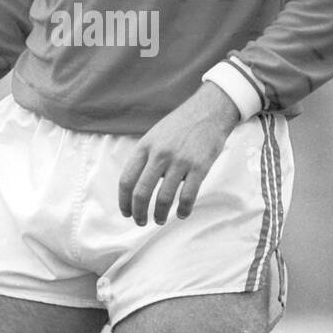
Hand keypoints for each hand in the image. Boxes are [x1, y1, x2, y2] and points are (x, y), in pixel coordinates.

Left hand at [118, 82, 239, 225]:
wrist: (208, 111)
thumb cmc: (180, 125)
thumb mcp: (155, 135)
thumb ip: (145, 157)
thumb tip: (137, 186)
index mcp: (145, 147)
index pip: (126, 179)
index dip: (124, 200)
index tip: (126, 212)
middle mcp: (159, 155)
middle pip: (141, 192)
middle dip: (138, 212)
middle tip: (141, 221)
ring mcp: (179, 161)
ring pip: (163, 198)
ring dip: (159, 215)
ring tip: (160, 220)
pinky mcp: (199, 167)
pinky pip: (187, 196)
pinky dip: (183, 210)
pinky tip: (181, 214)